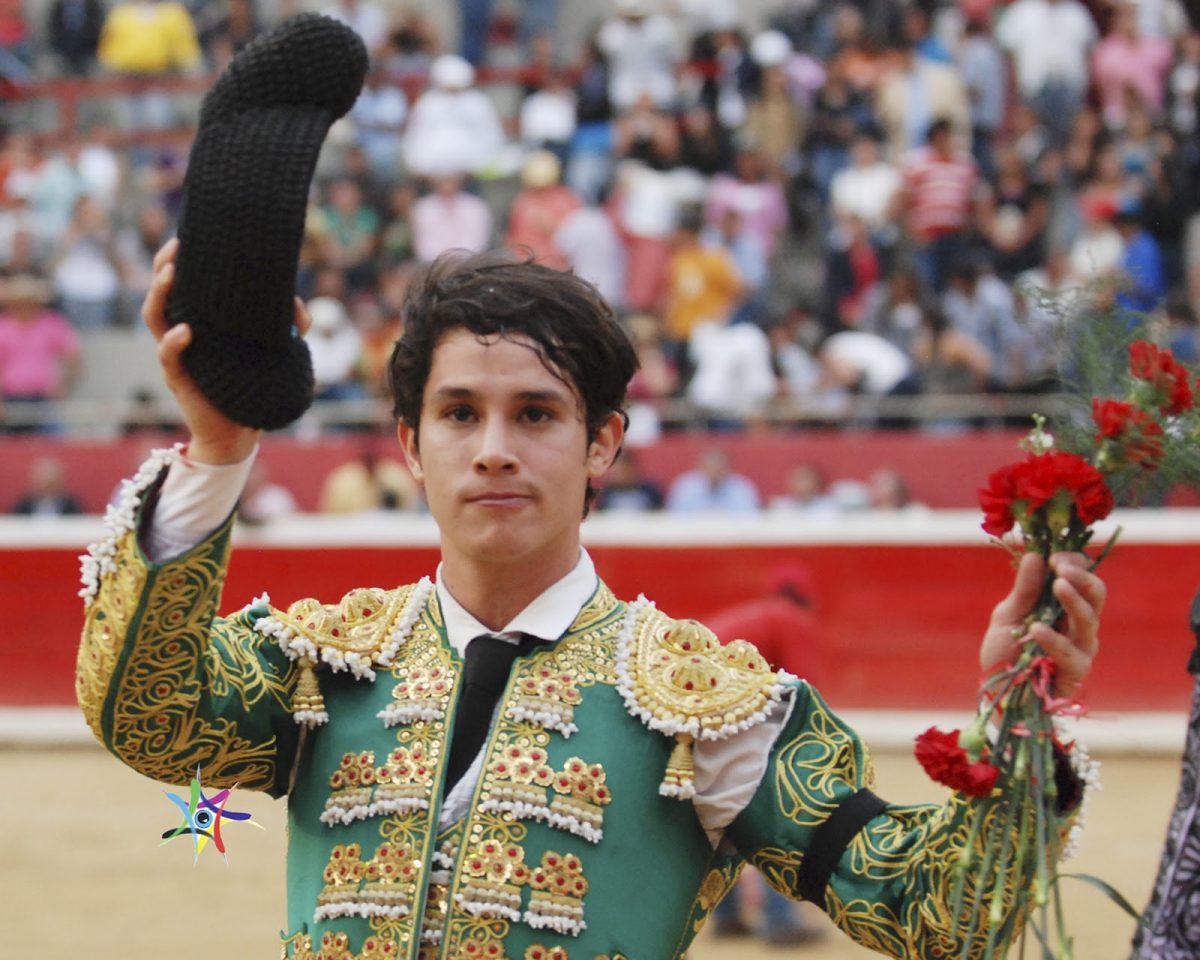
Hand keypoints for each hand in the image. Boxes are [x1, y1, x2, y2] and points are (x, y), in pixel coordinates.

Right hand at [143, 238, 309, 463]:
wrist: (239, 432)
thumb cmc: (253, 386)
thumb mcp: (277, 352)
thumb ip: (291, 326)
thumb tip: (297, 302)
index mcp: (200, 322)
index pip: (183, 286)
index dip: (179, 261)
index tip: (188, 236)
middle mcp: (182, 334)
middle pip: (160, 293)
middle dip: (163, 267)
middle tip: (176, 247)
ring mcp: (177, 355)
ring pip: (155, 318)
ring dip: (160, 294)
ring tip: (171, 275)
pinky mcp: (179, 379)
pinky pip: (169, 356)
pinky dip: (174, 342)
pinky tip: (185, 331)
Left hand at [979, 552, 1105, 700]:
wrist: (996, 691)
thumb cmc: (1003, 652)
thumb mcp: (1007, 615)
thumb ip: (1023, 589)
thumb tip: (1035, 555)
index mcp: (1064, 608)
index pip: (1082, 579)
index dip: (1073, 563)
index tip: (1054, 556)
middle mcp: (1078, 626)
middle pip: (1096, 596)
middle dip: (1081, 578)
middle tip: (1061, 566)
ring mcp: (1080, 650)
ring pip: (1089, 622)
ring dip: (1074, 601)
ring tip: (1058, 585)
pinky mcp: (1074, 675)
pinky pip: (1072, 656)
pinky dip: (1055, 640)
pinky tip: (1038, 628)